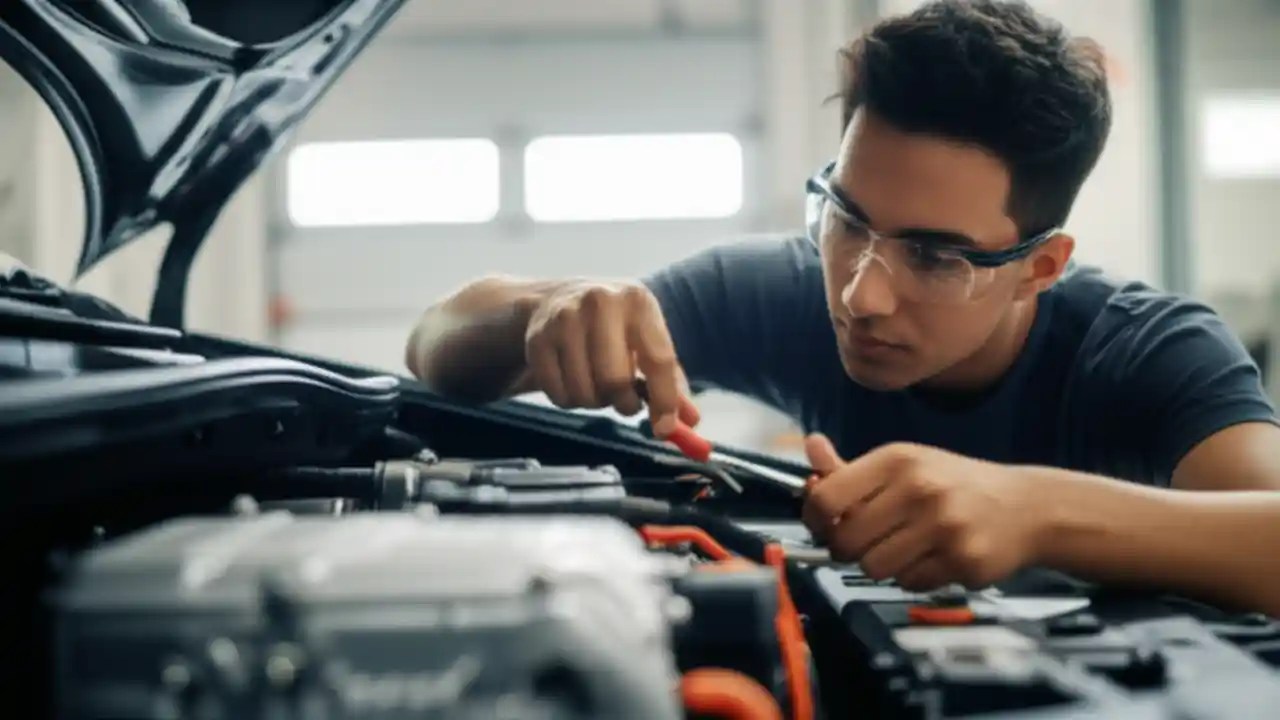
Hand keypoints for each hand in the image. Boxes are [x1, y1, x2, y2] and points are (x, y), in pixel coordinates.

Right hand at [524, 280, 699, 435]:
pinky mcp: (536, 339)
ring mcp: (564, 319)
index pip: (658, 360)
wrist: (561, 298)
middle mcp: (600, 302)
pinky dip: (570, 401)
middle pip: (615, 380)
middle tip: (624, 402)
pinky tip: (574, 381)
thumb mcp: (647, 339)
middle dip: (624, 404)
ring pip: (585, 393)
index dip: (664, 401)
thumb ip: (670, 381)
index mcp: (638, 301)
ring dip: (595, 403)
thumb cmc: (617, 327)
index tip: (664, 428)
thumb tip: (689, 422)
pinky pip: (558, 395)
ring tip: (598, 385)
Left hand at [801, 435, 1046, 590]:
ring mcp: (943, 526)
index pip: (827, 497)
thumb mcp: (904, 465)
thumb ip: (852, 468)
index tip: (821, 525)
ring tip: (903, 548)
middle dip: (847, 548)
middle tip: (864, 542)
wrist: (1026, 507)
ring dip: (881, 565)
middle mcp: (919, 488)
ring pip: (874, 567)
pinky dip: (912, 577)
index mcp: (896, 459)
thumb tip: (811, 447)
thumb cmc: (954, 485)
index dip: (814, 519)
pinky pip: (909, 583)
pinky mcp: (963, 561)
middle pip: (845, 541)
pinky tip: (932, 558)